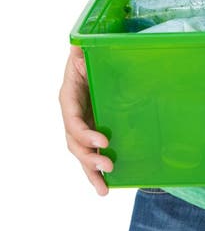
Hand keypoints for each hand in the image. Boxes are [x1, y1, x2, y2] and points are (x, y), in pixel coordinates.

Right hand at [59, 45, 112, 194]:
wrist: (96, 62)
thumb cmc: (90, 55)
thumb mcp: (85, 51)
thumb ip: (81, 49)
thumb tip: (78, 42)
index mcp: (69, 97)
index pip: (72, 120)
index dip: (85, 133)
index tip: (103, 140)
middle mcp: (73, 115)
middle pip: (75, 143)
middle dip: (89, 157)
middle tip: (108, 165)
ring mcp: (82, 125)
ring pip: (82, 154)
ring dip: (91, 171)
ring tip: (104, 188)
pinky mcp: (93, 131)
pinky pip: (91, 153)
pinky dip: (96, 171)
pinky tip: (106, 185)